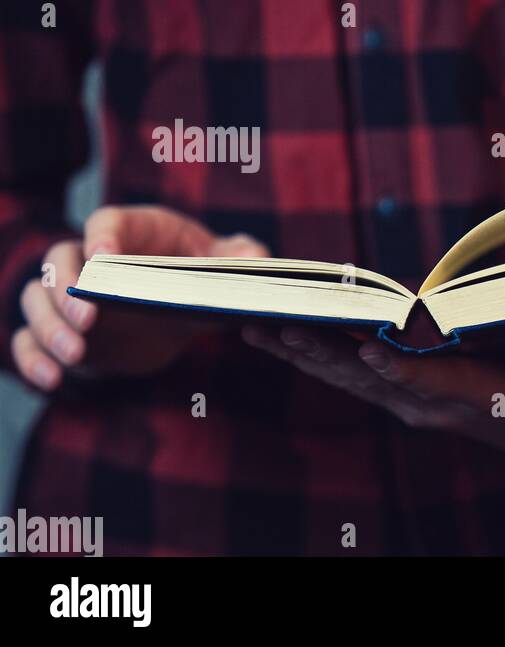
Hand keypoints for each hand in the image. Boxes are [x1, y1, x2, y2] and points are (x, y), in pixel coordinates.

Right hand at [10, 205, 268, 390]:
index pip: (106, 222)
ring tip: (75, 354)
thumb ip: (245, 257)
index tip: (104, 258)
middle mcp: (90, 258)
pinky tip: (51, 381)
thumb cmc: (200, 275)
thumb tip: (257, 261)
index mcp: (134, 232)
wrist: (176, 310)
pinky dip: (31, 359)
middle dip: (66, 289)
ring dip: (48, 325)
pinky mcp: (62, 332)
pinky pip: (28, 341)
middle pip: (58, 260)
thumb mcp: (230, 264)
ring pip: (35, 299)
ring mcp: (70, 296)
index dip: (102, 237)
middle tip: (89, 320)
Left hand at [242, 320, 504, 451]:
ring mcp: (417, 403)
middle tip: (284, 326)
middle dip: (328, 354)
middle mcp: (441, 404)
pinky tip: (274, 334)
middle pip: (376, 381)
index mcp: (487, 396)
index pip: (438, 382)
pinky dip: (312, 356)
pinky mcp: (404, 394)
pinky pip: (350, 377)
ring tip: (258, 326)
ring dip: (305, 355)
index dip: (404, 367)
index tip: (371, 346)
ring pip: (352, 380)